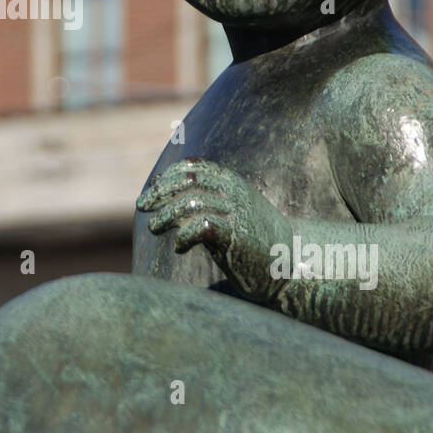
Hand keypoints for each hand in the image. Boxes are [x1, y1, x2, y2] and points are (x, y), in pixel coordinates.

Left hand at [136, 158, 292, 303]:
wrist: (289, 267)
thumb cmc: (252, 238)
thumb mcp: (227, 210)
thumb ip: (199, 196)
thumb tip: (158, 182)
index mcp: (233, 182)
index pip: (194, 166)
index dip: (167, 177)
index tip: (150, 194)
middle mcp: (235, 193)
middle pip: (189, 181)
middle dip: (160, 193)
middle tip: (142, 207)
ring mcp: (238, 213)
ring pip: (190, 204)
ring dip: (166, 216)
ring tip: (155, 228)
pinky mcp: (238, 236)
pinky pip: (202, 227)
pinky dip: (183, 236)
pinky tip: (180, 247)